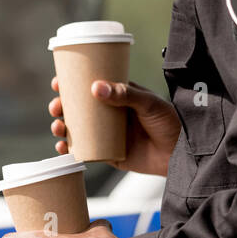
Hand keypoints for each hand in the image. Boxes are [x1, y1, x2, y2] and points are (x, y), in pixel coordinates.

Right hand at [48, 75, 178, 176]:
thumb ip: (125, 94)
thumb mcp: (148, 103)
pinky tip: (63, 147)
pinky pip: (85, 151)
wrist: (181, 154)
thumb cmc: (170, 123)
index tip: (57, 83)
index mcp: (119, 96)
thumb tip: (95, 87)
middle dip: (62, 106)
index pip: (91, 86)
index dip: (71, 84)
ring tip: (58, 126)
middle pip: (79, 108)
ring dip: (62, 127)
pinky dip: (71, 150)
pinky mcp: (110, 154)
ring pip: (78, 129)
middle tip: (56, 106)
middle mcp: (111, 114)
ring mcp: (109, 134)